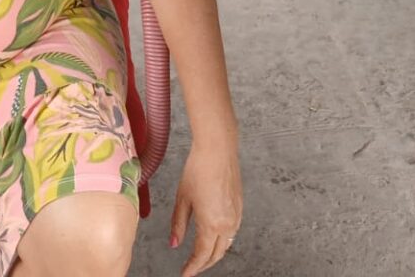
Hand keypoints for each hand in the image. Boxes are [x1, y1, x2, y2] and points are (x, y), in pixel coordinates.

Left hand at [171, 141, 243, 275]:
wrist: (218, 150)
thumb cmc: (198, 170)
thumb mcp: (183, 199)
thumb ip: (178, 224)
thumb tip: (174, 244)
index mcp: (212, 224)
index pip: (202, 255)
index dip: (192, 267)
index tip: (184, 273)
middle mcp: (228, 224)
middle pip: (217, 254)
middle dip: (204, 264)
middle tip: (191, 268)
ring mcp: (237, 216)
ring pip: (226, 245)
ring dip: (214, 253)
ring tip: (201, 255)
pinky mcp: (240, 208)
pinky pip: (232, 232)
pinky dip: (222, 240)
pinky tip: (213, 237)